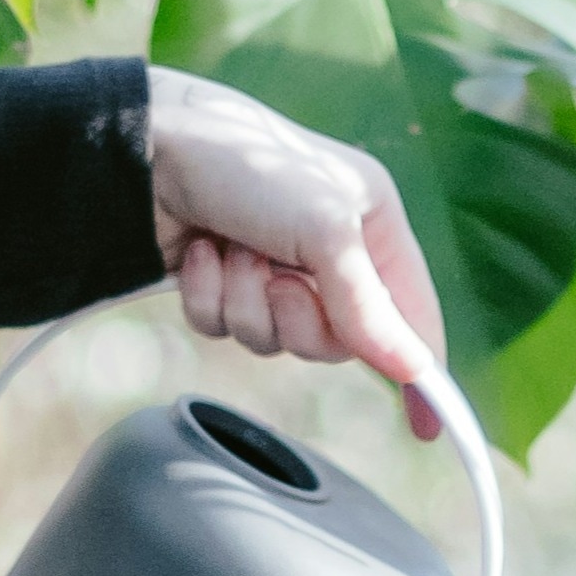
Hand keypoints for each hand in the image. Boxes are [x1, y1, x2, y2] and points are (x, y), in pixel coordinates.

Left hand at [146, 67, 446, 436]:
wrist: (148, 147)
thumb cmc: (250, 165)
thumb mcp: (324, 230)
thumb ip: (367, 306)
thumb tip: (413, 370)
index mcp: (372, 222)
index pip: (412, 311)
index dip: (420, 368)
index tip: (427, 428)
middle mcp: (328, 248)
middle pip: (335, 340)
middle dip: (297, 318)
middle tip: (277, 281)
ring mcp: (273, 266)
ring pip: (273, 339)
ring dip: (246, 301)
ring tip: (231, 250)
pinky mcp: (223, 280)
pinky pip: (225, 327)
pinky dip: (208, 297)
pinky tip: (201, 252)